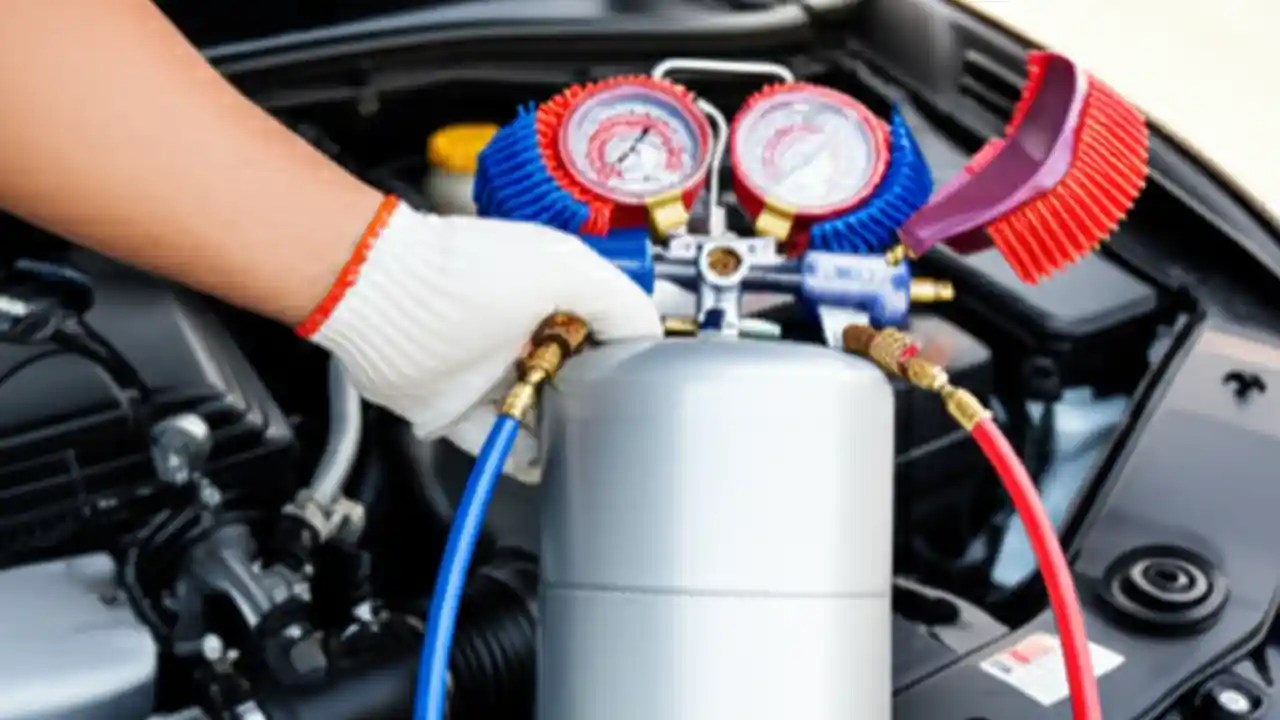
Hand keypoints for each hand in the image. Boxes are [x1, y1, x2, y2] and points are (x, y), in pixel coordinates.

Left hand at [300, 197, 660, 455]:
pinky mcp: (454, 408)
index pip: (604, 329)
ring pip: (537, 413)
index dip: (624, 351)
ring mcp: (485, 370)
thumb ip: (620, 302)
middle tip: (615, 414)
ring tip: (586, 445)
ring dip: (561, 432)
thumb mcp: (567, 266)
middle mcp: (517, 331)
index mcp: (548, 291)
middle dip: (596, 397)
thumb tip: (648, 337)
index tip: (642, 374)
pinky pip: (495, 442)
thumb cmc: (463, 270)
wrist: (385, 297)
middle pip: (573, 377)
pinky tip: (543, 462)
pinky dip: (520, 457)